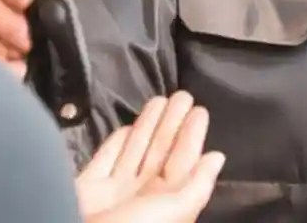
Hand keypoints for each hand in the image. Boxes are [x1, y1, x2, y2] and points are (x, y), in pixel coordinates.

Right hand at [77, 92, 224, 222]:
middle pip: (160, 154)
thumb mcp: (174, 210)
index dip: (192, 137)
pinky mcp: (89, 188)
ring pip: (135, 152)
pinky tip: (127, 127)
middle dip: (171, 125)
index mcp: (166, 204)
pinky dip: (117, 143)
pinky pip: (106, 159)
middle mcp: (142, 197)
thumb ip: (196, 185)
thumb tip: (217, 158)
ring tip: (159, 100)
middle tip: (182, 96)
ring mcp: (115, 192)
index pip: (184, 164)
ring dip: (148, 127)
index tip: (199, 111)